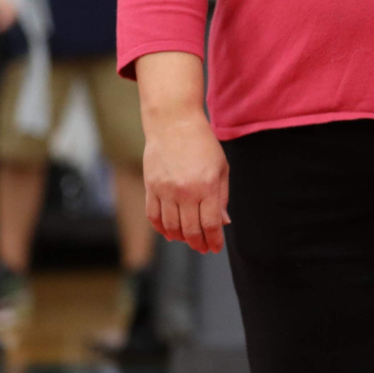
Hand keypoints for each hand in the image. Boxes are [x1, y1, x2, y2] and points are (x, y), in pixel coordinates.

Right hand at [143, 111, 229, 253]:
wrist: (174, 124)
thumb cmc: (203, 144)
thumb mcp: (221, 167)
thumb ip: (222, 196)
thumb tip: (223, 222)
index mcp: (207, 186)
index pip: (210, 224)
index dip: (214, 240)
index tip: (216, 248)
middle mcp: (185, 191)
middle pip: (190, 230)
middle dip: (198, 244)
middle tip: (203, 248)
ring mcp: (165, 190)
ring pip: (170, 227)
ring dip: (180, 238)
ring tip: (188, 240)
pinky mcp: (150, 187)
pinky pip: (153, 216)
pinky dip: (161, 229)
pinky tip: (169, 233)